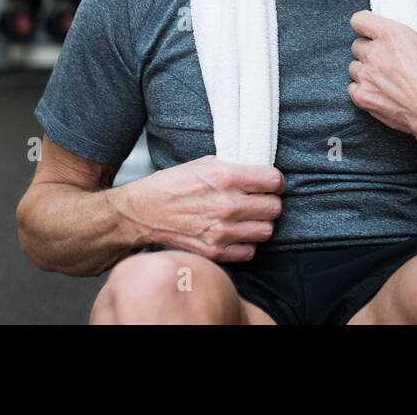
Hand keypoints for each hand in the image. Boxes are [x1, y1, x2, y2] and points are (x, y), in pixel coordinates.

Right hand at [114, 156, 284, 261]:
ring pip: (266, 231)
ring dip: (260, 224)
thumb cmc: (170, 185)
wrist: (140, 213)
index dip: (275, 182)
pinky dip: (246, 244)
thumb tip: (258, 174)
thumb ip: (233, 168)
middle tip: (259, 202)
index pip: (274, 180)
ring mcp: (221, 231)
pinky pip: (250, 252)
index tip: (270, 185)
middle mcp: (227, 205)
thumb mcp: (203, 164)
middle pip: (275, 208)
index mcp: (225, 177)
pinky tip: (234, 234)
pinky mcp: (214, 252)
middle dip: (269, 203)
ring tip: (247, 219)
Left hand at [347, 11, 416, 142]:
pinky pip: (353, 88)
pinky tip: (378, 92)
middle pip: (357, 45)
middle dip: (368, 50)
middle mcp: (374, 53)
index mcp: (390, 35)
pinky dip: (362, 89)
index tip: (369, 30)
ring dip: (364, 70)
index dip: (364, 25)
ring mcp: (366, 76)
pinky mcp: (363, 97)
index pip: (359, 20)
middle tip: (385, 58)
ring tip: (382, 77)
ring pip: (354, 67)